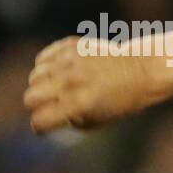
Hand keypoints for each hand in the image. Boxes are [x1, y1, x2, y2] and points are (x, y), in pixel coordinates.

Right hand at [23, 36, 164, 133]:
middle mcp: (73, 81)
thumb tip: (41, 118)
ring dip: (42, 85)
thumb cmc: (120, 101)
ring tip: (59, 87)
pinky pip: (42, 58)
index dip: (40, 127)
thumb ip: (67, 121)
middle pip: (30, 97)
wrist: (142, 70)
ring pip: (34, 76)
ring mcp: (71, 61)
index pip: (40, 120)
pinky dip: (47, 67)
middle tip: (50, 105)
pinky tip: (61, 72)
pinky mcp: (71, 45)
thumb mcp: (96, 120)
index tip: (43, 126)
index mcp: (80, 104)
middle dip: (36, 106)